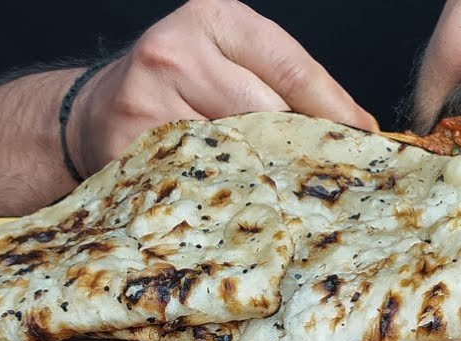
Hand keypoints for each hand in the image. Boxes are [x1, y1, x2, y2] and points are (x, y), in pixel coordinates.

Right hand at [67, 0, 377, 175]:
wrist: (94, 115)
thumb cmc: (182, 89)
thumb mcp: (232, 61)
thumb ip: (287, 84)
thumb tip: (360, 132)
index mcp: (214, 17)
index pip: (295, 69)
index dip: (337, 112)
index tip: (367, 142)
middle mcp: (177, 50)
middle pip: (272, 114)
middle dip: (305, 148)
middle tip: (331, 177)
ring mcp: (148, 99)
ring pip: (239, 151)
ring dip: (269, 176)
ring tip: (285, 192)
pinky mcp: (130, 147)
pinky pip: (201, 178)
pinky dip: (227, 194)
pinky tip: (239, 202)